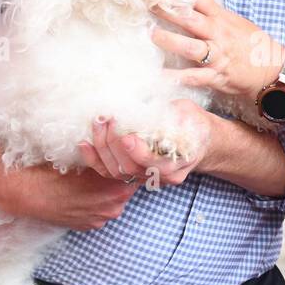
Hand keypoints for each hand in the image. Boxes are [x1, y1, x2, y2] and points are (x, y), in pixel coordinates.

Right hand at [0, 163, 139, 230]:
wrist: (28, 192)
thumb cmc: (56, 169)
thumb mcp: (87, 157)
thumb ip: (108, 157)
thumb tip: (121, 148)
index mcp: (117, 188)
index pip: (136, 176)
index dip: (130, 165)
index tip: (124, 157)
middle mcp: (112, 208)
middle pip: (126, 189)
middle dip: (120, 177)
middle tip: (109, 164)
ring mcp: (100, 219)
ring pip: (112, 201)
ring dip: (107, 191)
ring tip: (92, 179)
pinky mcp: (88, 225)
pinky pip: (98, 211)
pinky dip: (95, 202)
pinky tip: (82, 192)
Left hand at [78, 102, 211, 188]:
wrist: (200, 140)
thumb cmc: (194, 124)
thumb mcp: (190, 113)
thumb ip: (174, 113)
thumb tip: (152, 106)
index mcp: (180, 163)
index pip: (156, 165)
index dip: (139, 152)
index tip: (127, 136)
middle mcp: (163, 176)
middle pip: (131, 168)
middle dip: (114, 145)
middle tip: (106, 119)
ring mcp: (147, 178)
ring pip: (117, 172)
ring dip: (102, 149)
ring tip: (97, 123)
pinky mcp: (133, 174)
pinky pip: (109, 172)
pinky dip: (95, 159)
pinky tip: (84, 144)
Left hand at [150, 0, 284, 98]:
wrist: (273, 70)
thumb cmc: (253, 46)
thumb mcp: (235, 22)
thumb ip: (214, 11)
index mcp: (221, 20)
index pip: (199, 0)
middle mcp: (217, 35)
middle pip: (189, 19)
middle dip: (167, 11)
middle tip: (147, 5)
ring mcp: (217, 56)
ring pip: (190, 47)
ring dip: (170, 41)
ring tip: (151, 35)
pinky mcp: (216, 76)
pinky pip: (193, 77)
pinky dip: (176, 78)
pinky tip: (159, 77)